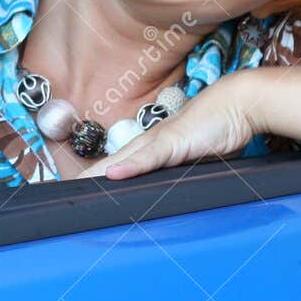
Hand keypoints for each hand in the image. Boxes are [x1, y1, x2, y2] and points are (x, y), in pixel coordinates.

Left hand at [91, 71, 267, 179]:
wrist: (238, 104)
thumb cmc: (217, 128)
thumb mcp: (193, 158)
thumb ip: (176, 171)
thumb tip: (163, 190)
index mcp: (151, 149)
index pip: (116, 167)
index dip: (95, 180)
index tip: (74, 194)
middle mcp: (149, 144)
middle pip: (110, 165)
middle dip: (86, 181)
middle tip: (62, 197)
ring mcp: (159, 142)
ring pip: (122, 160)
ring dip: (98, 174)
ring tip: (75, 189)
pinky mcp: (174, 142)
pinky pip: (150, 156)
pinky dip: (131, 166)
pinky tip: (113, 175)